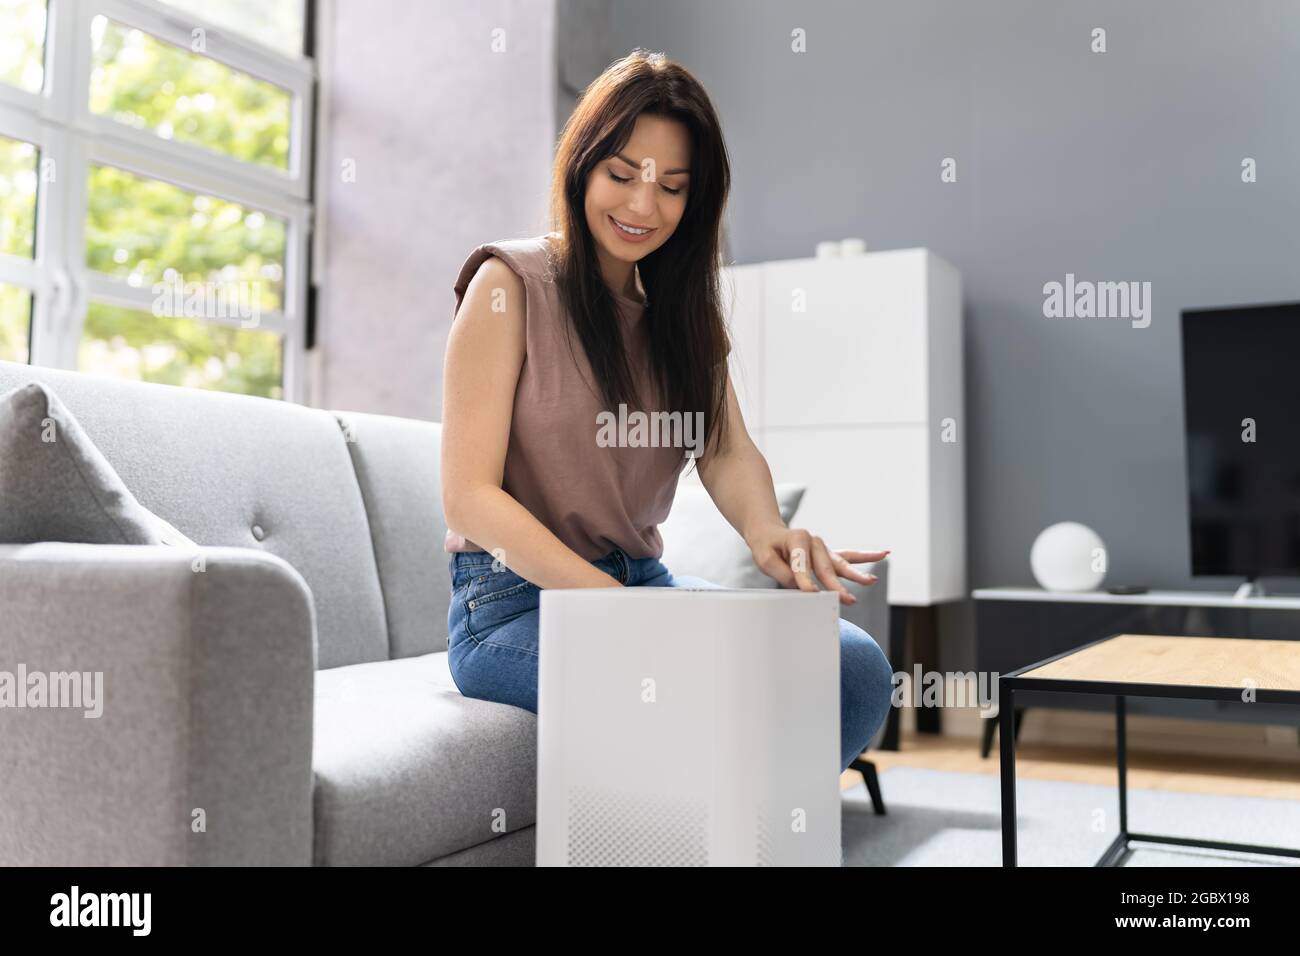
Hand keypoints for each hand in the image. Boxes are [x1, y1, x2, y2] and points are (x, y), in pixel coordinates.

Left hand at [744, 523, 888, 605]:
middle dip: (836, 585)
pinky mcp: (829, 556)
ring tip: (871, 581)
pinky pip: (850, 557)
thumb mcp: (765, 559)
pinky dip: (866, 557)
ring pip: (841, 565)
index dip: (804, 580)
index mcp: (797, 539)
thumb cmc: (767, 547)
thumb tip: (804, 588)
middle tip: (847, 600)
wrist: (770, 535)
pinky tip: (884, 553)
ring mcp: (824, 549)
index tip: (810, 594)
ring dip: (856, 576)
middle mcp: (814, 541)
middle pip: (826, 567)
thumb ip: (782, 572)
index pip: (802, 564)